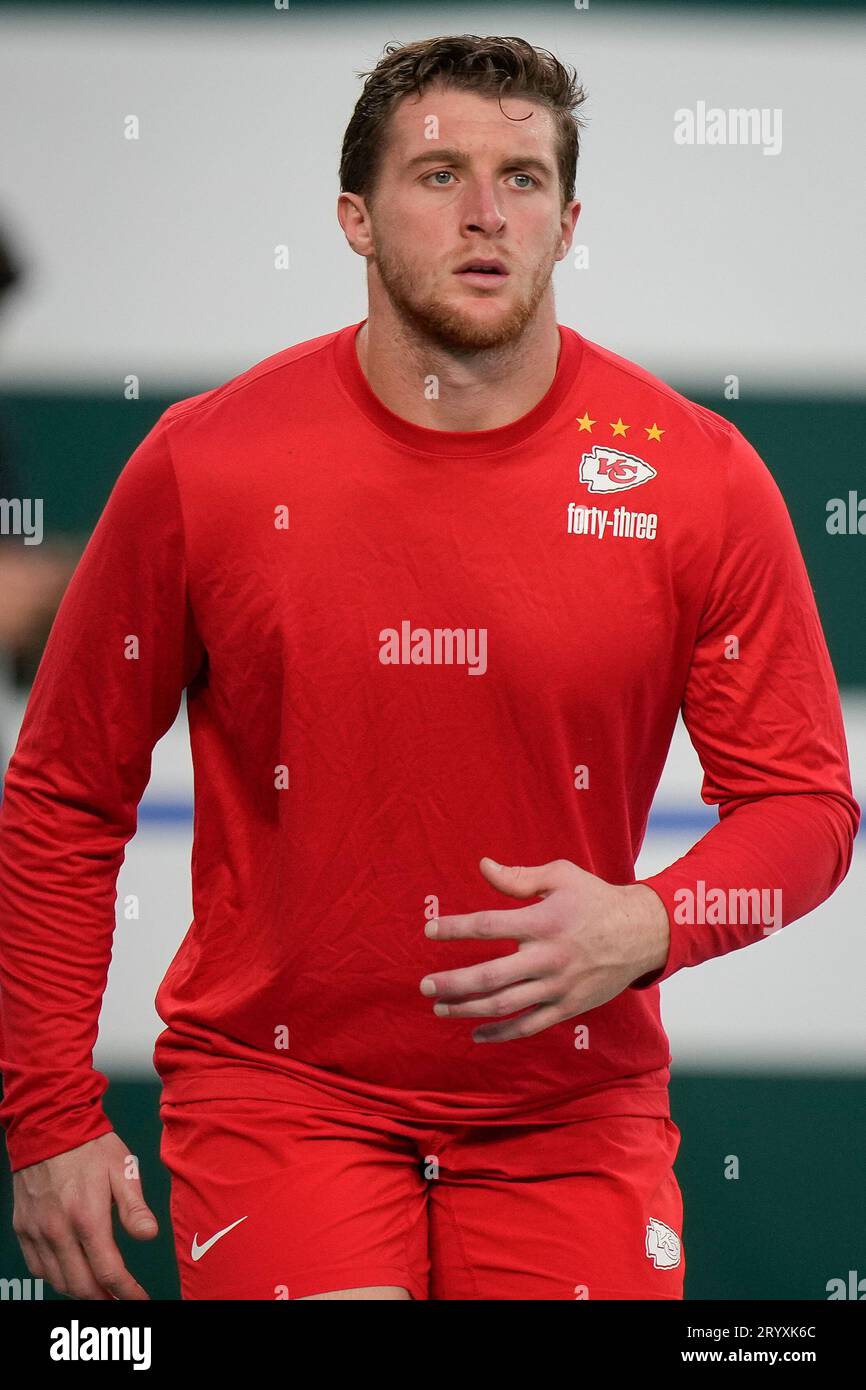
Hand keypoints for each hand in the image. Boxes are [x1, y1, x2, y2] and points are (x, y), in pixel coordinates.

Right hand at [12, 1130, 157, 1298]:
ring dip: (80, 1290)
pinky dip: (56, 1277)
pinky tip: (71, 1270)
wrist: (48, 1125)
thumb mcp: (122, 1169)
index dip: (127, 1292)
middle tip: (120, 1297)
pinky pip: (38, 1267)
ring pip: (58, 1281)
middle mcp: (58, 1230)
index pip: (108, 1271)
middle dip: (104, 1298)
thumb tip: (150, 1235)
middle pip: (81, 1285)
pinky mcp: (22, 1228)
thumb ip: (135, 1207)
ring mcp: (36, 1232)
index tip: (140, 1300)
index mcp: (87, 1216)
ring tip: (99, 1288)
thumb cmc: (89, 1146)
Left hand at [419, 856, 669, 1042]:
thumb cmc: (595, 900)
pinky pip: (529, 1026)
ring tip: (439, 1007)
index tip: (429, 930)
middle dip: (452, 982)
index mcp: (543, 921)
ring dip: (467, 1009)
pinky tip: (475, 1034)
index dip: (455, 928)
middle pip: (489, 975)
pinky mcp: (568, 1007)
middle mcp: (547, 957)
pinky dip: (500, 1034)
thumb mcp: (561, 876)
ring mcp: (557, 986)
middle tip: (424, 984)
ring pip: (504, 1005)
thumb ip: (519, 877)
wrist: (642, 933)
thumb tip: (482, 866)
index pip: (488, 926)